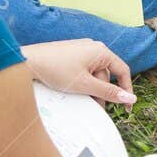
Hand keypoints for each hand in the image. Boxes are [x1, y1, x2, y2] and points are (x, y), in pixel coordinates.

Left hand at [21, 39, 135, 105]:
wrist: (26, 61)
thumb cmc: (55, 69)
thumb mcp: (85, 85)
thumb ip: (108, 92)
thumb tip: (130, 99)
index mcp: (101, 51)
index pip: (122, 71)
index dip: (126, 90)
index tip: (126, 106)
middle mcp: (93, 47)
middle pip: (106, 75)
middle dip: (102, 93)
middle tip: (96, 109)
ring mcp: (81, 50)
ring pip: (94, 74)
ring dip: (91, 89)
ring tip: (81, 100)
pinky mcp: (71, 55)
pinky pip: (83, 71)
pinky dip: (82, 83)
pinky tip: (73, 91)